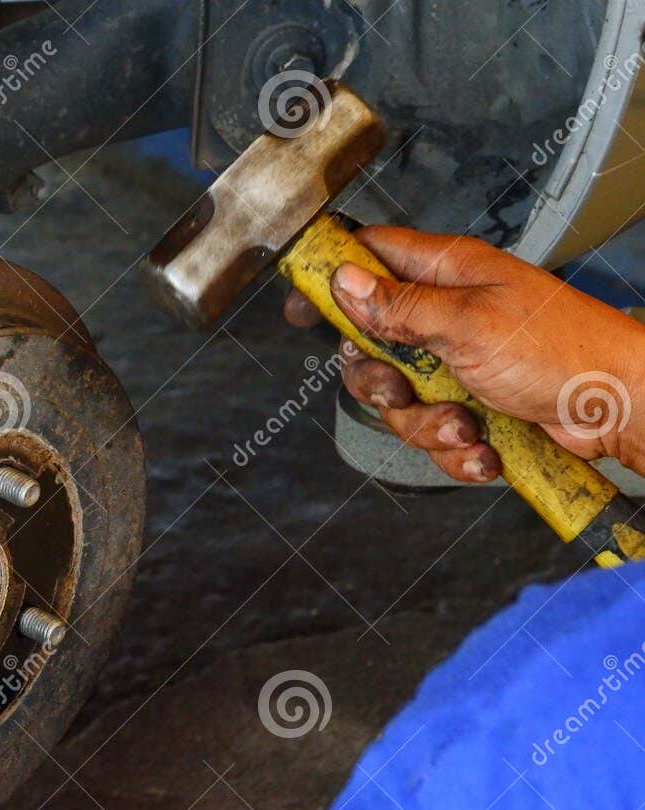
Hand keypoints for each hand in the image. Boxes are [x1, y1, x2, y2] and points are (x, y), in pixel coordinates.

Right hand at [284, 225, 644, 481]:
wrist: (618, 407)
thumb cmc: (562, 350)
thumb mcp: (468, 321)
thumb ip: (400, 306)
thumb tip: (346, 283)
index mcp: (447, 274)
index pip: (370, 256)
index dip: (330, 276)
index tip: (301, 308)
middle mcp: (447, 315)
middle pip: (369, 345)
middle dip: (380, 382)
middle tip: (403, 387)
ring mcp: (458, 363)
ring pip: (399, 400)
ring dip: (427, 424)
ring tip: (466, 423)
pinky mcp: (472, 405)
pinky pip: (433, 433)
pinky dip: (455, 448)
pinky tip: (483, 445)